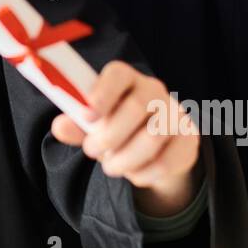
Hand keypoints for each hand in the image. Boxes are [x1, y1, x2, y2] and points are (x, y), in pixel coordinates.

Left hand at [50, 60, 200, 216]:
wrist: (155, 148)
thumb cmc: (118, 128)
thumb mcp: (94, 126)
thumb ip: (77, 125)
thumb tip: (59, 127)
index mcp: (127, 79)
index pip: (118, 73)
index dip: (103, 93)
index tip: (87, 117)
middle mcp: (154, 90)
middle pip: (136, 106)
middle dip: (109, 135)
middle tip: (91, 151)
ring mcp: (175, 113)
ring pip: (152, 136)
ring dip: (125, 158)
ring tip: (110, 167)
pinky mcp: (188, 139)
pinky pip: (166, 160)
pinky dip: (144, 173)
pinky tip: (134, 174)